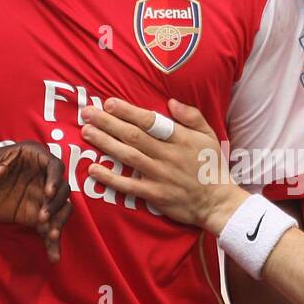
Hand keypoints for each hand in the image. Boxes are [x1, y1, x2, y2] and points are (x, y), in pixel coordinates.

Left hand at [0, 142, 72, 261]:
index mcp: (30, 155)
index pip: (53, 165)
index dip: (54, 179)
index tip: (47, 194)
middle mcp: (39, 175)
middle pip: (61, 189)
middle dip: (56, 204)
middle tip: (42, 219)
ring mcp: (37, 196)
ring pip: (59, 210)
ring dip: (58, 223)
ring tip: (49, 237)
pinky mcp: (31, 215)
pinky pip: (47, 228)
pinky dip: (51, 242)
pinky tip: (53, 256)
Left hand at [80, 97, 244, 232]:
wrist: (217, 202)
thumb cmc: (211, 165)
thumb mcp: (208, 135)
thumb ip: (191, 116)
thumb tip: (170, 102)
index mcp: (180, 138)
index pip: (149, 121)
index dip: (127, 111)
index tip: (108, 102)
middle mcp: (167, 155)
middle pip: (132, 136)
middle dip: (107, 122)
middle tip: (87, 113)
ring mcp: (159, 176)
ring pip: (127, 156)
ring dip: (105, 143)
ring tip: (86, 132)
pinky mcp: (154, 194)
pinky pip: (128, 186)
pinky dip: (110, 178)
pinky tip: (93, 169)